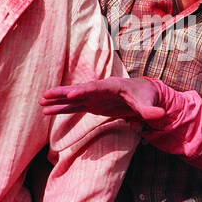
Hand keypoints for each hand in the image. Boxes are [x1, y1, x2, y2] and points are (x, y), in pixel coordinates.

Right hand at [40, 77, 162, 123]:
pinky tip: (47, 111)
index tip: (72, 95)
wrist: (142, 94)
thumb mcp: (148, 104)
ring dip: (58, 101)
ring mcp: (93, 97)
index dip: (84, 91)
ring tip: (41, 103)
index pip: (96, 88)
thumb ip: (151, 110)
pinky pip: (73, 107)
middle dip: (63, 93)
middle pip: (79, 90)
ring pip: (73, 99)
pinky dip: (61, 108)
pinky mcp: (91, 104)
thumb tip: (160, 115)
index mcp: (112, 86)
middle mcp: (99, 90)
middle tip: (46, 95)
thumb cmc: (145, 97)